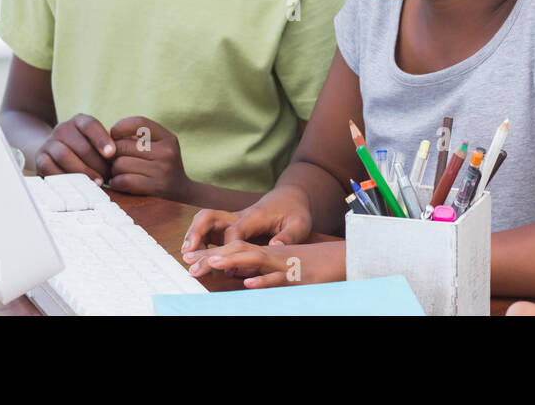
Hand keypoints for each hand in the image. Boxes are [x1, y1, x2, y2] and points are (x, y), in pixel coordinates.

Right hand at [35, 113, 114, 182]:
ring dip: (83, 171)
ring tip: (98, 182)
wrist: (54, 151)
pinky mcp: (40, 158)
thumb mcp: (97, 141)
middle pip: (80, 145)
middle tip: (109, 176)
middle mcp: (63, 128)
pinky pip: (50, 168)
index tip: (112, 154)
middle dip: (97, 163)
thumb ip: (110, 146)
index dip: (101, 139)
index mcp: (79, 121)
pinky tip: (77, 186)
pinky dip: (65, 178)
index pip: (91, 125)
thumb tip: (125, 157)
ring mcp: (49, 143)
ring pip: (64, 156)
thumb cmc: (86, 149)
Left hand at [108, 116, 190, 200]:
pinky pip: (123, 180)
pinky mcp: (154, 187)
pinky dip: (116, 182)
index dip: (120, 127)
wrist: (181, 194)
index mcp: (168, 138)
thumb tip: (106, 135)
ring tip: (121, 173)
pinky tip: (120, 183)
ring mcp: (162, 170)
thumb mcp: (159, 147)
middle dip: (113, 154)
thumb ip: (138, 138)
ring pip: (119, 164)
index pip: (139, 122)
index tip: (113, 137)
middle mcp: (167, 151)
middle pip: (122, 146)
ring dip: (114, 170)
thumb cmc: (161, 167)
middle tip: (116, 160)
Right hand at [182, 184, 311, 263]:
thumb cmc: (295, 212)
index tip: (225, 265)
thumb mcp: (300, 224)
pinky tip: (198, 254)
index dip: (228, 247)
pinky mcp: (231, 225)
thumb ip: (288, 236)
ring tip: (188, 256)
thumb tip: (274, 247)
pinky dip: (199, 239)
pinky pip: (210, 228)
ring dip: (193, 235)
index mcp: (255, 216)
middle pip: (211, 217)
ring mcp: (233, 219)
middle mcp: (240, 215)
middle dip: (196, 232)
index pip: (235, 230)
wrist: (290, 198)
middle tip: (188, 253)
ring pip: (206, 220)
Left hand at [188, 240, 344, 288]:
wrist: (344, 258)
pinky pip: (279, 278)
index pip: (236, 250)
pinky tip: (249, 284)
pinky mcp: (299, 276)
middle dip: (214, 258)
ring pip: (256, 260)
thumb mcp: (284, 268)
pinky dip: (264, 281)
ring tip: (212, 264)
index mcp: (268, 254)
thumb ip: (264, 272)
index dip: (213, 255)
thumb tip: (243, 279)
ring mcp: (285, 265)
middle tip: (190, 267)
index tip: (191, 263)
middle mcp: (273, 256)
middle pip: (239, 251)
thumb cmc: (314, 265)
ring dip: (233, 262)